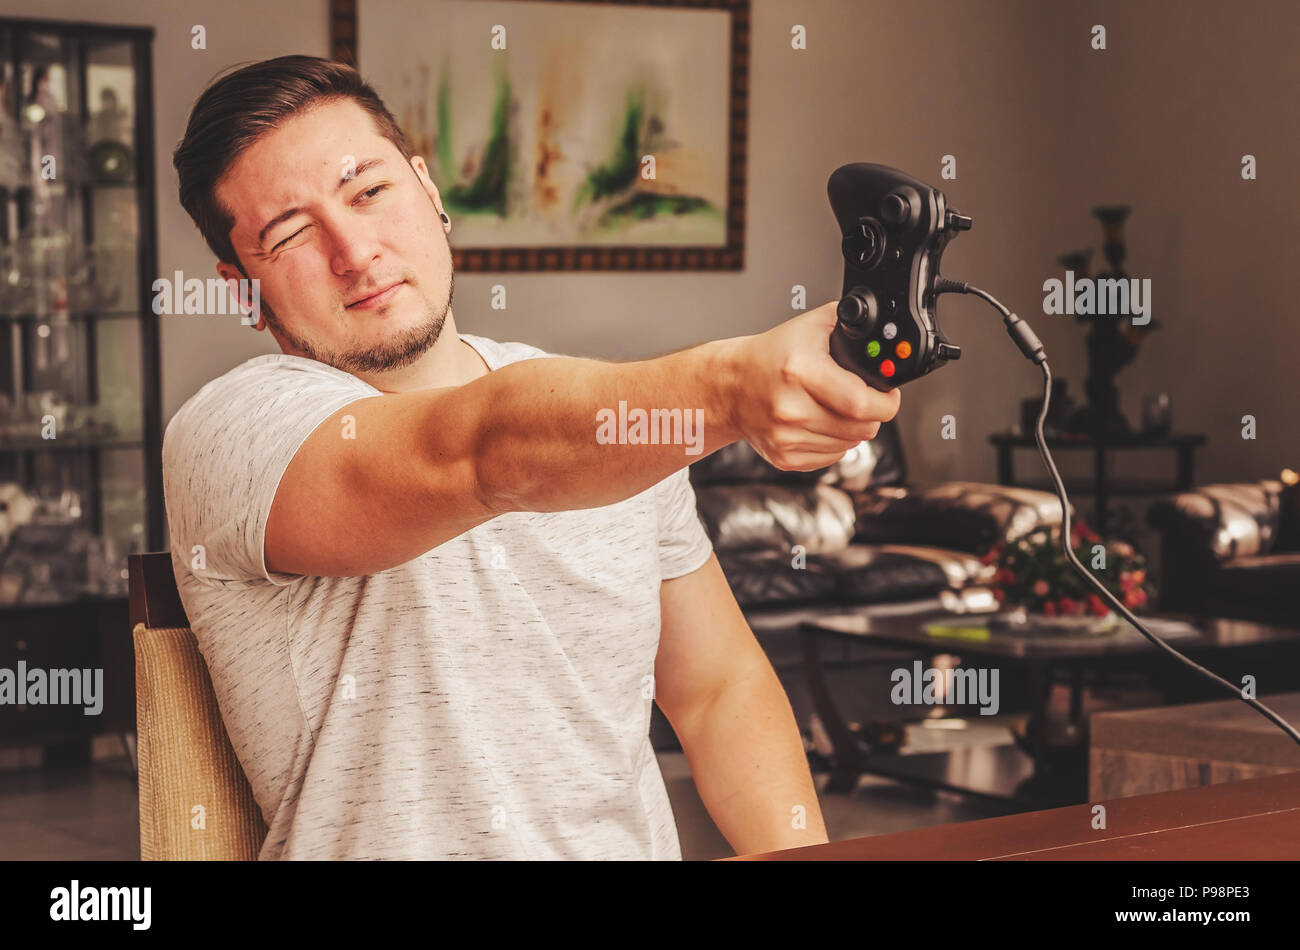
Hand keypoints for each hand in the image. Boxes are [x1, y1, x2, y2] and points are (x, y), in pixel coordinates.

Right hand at [724, 301, 900, 470]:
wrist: (731, 385)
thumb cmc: (771, 355)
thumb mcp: (811, 326)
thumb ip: (850, 325)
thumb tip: (882, 334)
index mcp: (800, 371)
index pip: (862, 403)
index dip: (886, 402)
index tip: (888, 395)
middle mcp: (791, 408)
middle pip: (862, 428)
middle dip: (873, 414)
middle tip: (863, 399)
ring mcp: (786, 437)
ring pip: (850, 445)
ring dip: (852, 429)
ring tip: (835, 408)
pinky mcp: (785, 457)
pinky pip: (831, 457)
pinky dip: (835, 442)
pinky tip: (821, 423)